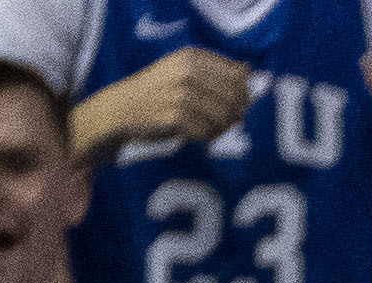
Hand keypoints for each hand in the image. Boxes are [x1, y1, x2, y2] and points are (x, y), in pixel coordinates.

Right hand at [90, 43, 255, 150]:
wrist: (122, 107)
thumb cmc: (158, 90)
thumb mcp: (181, 69)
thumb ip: (213, 70)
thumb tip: (249, 72)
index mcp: (192, 57)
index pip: (239, 74)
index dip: (244, 92)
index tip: (237, 102)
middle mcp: (188, 72)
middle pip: (235, 97)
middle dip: (235, 113)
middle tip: (226, 121)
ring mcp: (181, 94)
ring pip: (224, 117)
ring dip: (221, 127)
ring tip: (208, 127)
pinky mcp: (175, 116)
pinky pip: (207, 132)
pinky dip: (204, 137)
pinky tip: (194, 133)